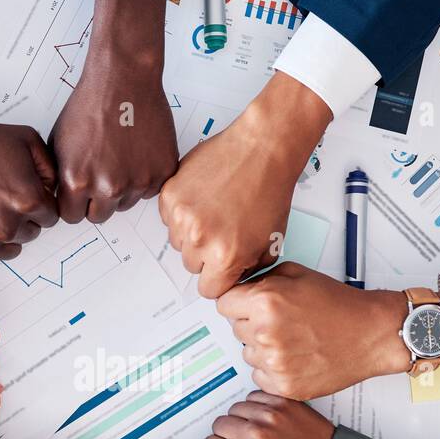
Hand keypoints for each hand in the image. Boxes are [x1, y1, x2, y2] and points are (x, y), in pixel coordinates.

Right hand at [0, 71, 58, 265]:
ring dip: (0, 235)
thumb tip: (55, 191)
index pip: (50, 217)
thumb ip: (50, 168)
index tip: (18, 192)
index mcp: (28, 201)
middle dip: (19, 219)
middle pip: (29, 235)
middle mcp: (5, 226)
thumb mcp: (26, 139)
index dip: (35, 203)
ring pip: (7, 251)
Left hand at [50, 0, 177, 223]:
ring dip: (122, 189)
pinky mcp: (161, 172)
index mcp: (78, 182)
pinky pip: (149, 189)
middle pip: (100, 216)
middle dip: (97, 200)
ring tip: (119, 157)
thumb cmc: (89, 105)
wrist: (122, 79)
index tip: (79, 193)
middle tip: (101, 174)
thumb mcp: (58, 143)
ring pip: (125, 203)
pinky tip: (136, 152)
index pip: (72, 217)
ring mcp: (138, 181)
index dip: (75, 203)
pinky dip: (144, 176)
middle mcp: (108, 187)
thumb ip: (61, 177)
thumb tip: (64, 199)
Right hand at [159, 72, 331, 297]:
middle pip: (191, 266)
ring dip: (192, 233)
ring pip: (178, 242)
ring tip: (214, 212)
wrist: (262, 149)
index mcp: (226, 256)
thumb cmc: (270, 189)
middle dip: (206, 254)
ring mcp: (182, 216)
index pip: (208, 289)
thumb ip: (249, 269)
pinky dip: (182, 211)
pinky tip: (204, 199)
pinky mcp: (170, 195)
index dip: (218, 278)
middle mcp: (201, 239)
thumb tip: (234, 280)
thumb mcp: (271, 242)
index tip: (221, 267)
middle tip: (222, 231)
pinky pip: (168, 218)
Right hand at [202, 391, 333, 438]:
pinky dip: (255, 405)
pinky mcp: (282, 403)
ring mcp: (268, 416)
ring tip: (253, 430)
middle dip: (225, 434)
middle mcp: (253, 436)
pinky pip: (253, 396)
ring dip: (240, 418)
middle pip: (219, 424)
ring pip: (234, 408)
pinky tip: (263, 419)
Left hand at [217, 262, 412, 398]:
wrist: (371, 333)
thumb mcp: (297, 274)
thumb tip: (239, 288)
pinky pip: (259, 376)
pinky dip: (273, 369)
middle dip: (252, 324)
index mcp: (265, 302)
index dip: (238, 303)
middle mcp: (266, 333)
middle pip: (235, 329)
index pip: (224, 304)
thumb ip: (262, 280)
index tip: (248, 305)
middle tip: (282, 321)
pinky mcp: (284, 385)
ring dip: (262, 348)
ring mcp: (274, 362)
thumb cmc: (340, 305)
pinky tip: (295, 357)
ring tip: (292, 339)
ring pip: (247, 354)